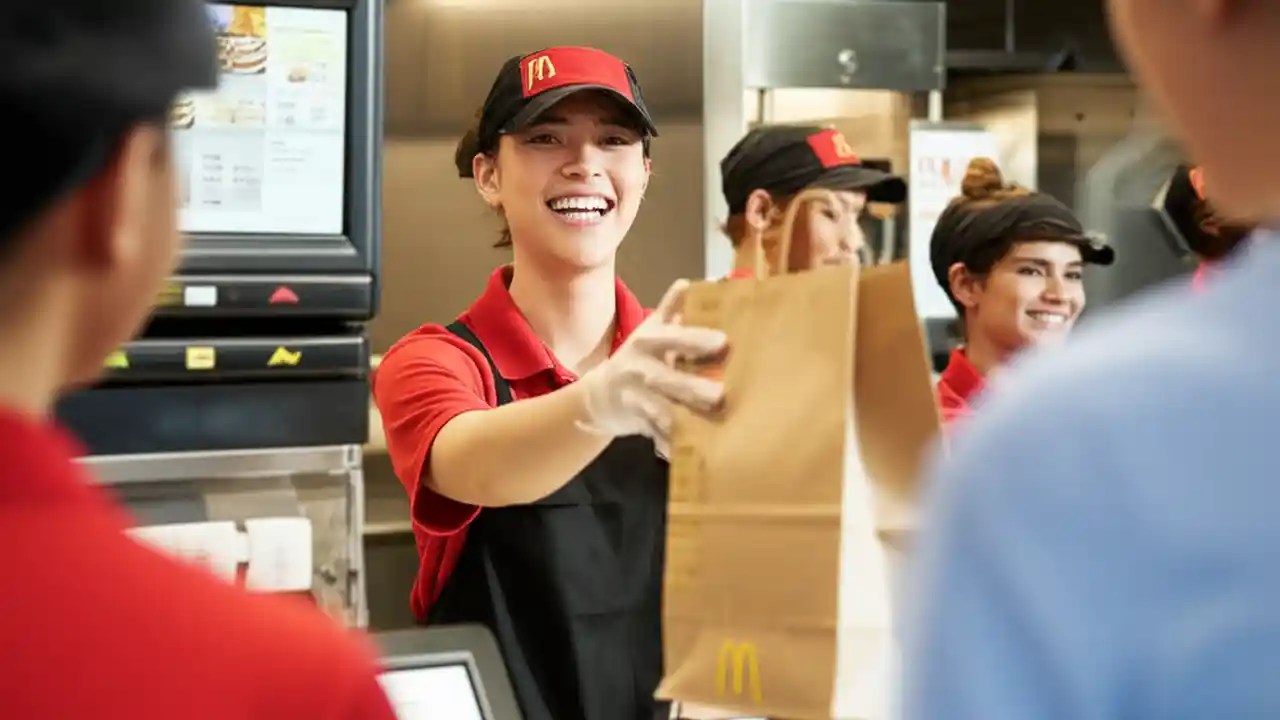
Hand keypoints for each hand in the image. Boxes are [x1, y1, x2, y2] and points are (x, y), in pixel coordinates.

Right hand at [577, 279, 725, 448]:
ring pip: (660, 412)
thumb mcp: (649, 331)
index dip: (695, 339)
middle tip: (721, 396)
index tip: (723, 343)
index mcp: (646, 342)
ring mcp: (635, 398)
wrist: (601, 394)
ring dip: (683, 421)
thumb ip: (672, 308)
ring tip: (710, 430)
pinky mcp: (636, 424)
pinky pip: (655, 436)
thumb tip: (691, 282)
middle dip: (692, 388)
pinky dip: (670, 445)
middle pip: (666, 380)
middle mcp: (638, 369)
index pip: (672, 338)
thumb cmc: (638, 358)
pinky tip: (690, 453)